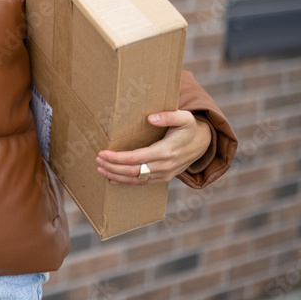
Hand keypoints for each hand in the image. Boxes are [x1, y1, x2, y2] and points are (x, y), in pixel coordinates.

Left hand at [95, 111, 211, 185]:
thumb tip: (151, 118)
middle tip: (97, 159)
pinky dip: (126, 182)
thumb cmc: (189, 128)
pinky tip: (112, 179)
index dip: (118, 157)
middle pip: (133, 171)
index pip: (137, 158)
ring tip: (100, 169)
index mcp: (166, 151)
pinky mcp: (163, 178)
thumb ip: (168, 116)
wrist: (203, 144)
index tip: (103, 153)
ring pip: (136, 179)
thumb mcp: (184, 117)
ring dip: (116, 175)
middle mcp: (164, 166)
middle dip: (113, 166)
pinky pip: (142, 183)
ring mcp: (164, 174)